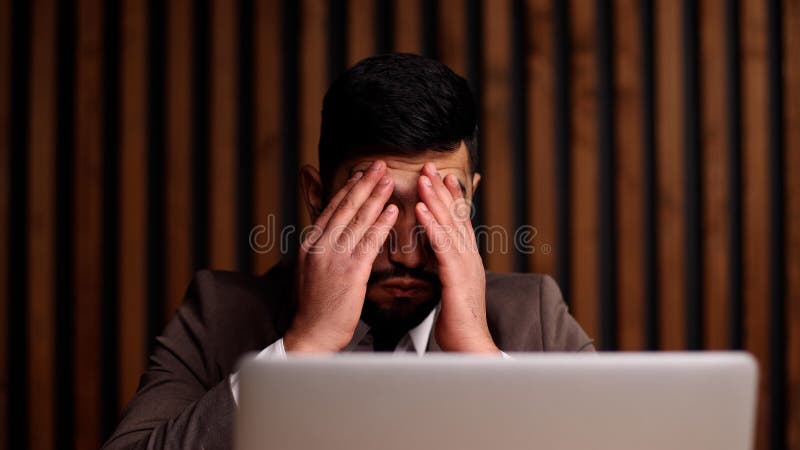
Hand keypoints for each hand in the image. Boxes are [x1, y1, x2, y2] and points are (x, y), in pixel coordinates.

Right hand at [284, 160, 397, 351]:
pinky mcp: (350, 273)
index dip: (348, 189)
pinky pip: (369, 242)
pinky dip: (381, 224)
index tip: (360, 174)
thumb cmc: (316, 307)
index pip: (331, 209)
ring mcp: (333, 258)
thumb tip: (330, 233)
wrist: (312, 334)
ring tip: (389, 179)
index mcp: (310, 244)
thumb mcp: (312, 270)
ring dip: (376, 197)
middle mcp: (319, 246)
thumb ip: (322, 248)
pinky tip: (392, 211)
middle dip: (364, 183)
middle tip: (379, 165)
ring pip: (358, 220)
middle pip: (345, 207)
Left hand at [415, 163, 498, 352]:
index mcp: (467, 261)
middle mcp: (470, 258)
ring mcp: (466, 266)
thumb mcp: (453, 292)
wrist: (472, 349)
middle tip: (430, 166)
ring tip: (424, 178)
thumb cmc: (459, 326)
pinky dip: (432, 225)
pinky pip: (442, 246)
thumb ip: (448, 273)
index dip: (451, 199)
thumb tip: (442, 262)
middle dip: (442, 190)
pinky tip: (421, 209)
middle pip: (456, 217)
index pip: (459, 223)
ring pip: (450, 225)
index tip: (443, 178)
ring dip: (436, 199)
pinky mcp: (457, 278)